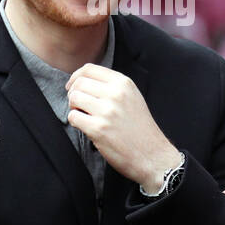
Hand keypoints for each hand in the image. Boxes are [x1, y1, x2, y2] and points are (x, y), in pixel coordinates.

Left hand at [65, 64, 178, 189]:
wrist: (152, 155)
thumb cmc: (140, 128)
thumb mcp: (132, 97)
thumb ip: (112, 86)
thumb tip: (82, 80)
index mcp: (124, 83)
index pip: (89, 69)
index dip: (75, 77)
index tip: (73, 87)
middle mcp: (116, 94)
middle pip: (79, 83)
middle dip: (73, 94)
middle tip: (78, 106)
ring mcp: (107, 111)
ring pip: (73, 98)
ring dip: (73, 108)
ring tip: (84, 116)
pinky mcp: (98, 129)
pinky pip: (73, 117)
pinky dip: (75, 122)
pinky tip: (86, 127)